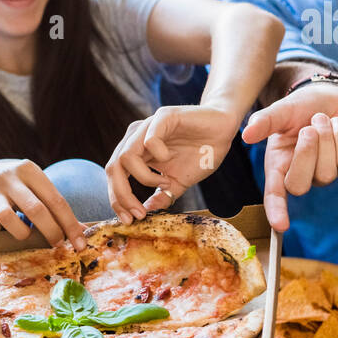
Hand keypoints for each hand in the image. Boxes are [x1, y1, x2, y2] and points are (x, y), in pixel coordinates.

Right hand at [0, 158, 86, 249]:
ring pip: (7, 218)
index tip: (80, 245)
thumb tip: (81, 233)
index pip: (57, 201)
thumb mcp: (36, 188)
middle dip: (50, 232)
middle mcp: (10, 177)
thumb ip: (54, 206)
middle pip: (36, 210)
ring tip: (22, 233)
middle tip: (56, 243)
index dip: (70, 226)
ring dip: (19, 232)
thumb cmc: (19, 187)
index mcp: (31, 170)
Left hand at [106, 104, 241, 221]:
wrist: (223, 130)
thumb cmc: (200, 153)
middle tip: (138, 213)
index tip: (129, 220)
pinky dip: (157, 155)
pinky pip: (149, 139)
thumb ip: (162, 196)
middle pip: (114, 168)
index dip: (117, 200)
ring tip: (165, 182)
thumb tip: (145, 213)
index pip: (116, 177)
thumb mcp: (179, 182)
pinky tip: (170, 159)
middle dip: (122, 195)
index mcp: (135, 152)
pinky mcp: (163, 116)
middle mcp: (136, 139)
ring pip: (126, 155)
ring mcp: (148, 127)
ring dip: (143, 177)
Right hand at [241, 84, 337, 231]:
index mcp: (278, 165)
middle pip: (301, 185)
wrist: (329, 95)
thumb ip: (263, 122)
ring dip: (325, 138)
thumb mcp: (280, 112)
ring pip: (327, 171)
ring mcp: (325, 171)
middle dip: (306, 155)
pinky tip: (337, 124)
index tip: (280, 225)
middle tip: (308, 129)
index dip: (277, 211)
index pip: (275, 195)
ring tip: (321, 119)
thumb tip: (246, 135)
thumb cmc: (300, 108)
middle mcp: (300, 173)